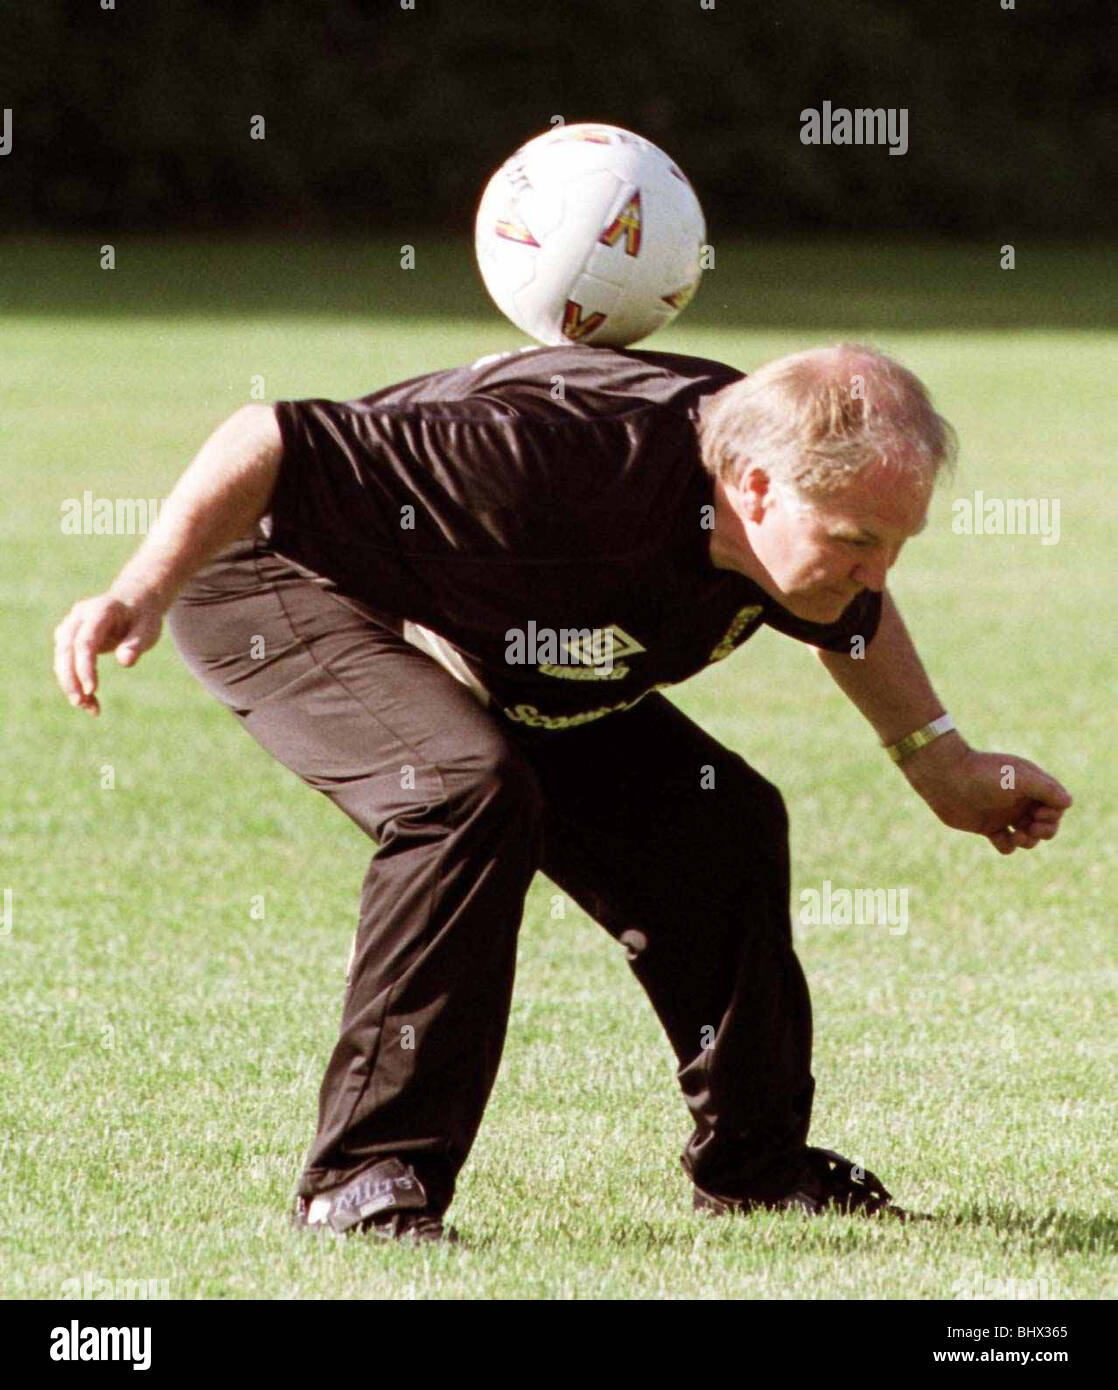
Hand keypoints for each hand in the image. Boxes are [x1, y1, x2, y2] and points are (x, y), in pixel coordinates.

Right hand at [53, 593, 163, 715]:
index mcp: (100, 610)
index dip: (84, 666)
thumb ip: (137, 644)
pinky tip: (90, 702)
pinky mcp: (69, 638)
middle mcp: (79, 616)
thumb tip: (126, 661)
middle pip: (66, 649)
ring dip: (71, 684)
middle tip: (80, 703)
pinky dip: (75, 682)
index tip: (91, 690)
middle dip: (70, 678)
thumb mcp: (148, 628)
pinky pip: (66, 662)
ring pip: (61, 657)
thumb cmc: (143, 617)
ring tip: (90, 708)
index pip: (85, 641)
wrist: (133, 601)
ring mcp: (71, 626)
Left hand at [900, 733, 1072, 854]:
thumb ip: (1047, 789)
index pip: (1056, 805)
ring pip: (1029, 836)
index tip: (1039, 812)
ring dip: (1029, 841)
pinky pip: (1006, 844)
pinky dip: (1008, 846)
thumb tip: (1068, 803)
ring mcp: (1004, 814)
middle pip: (1047, 823)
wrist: (945, 778)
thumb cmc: (984, 774)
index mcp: (1031, 784)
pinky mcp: (988, 827)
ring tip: (1017, 836)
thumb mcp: (1020, 778)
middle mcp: (1020, 799)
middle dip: (1045, 830)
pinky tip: (1001, 838)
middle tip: (1031, 828)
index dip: (1054, 814)